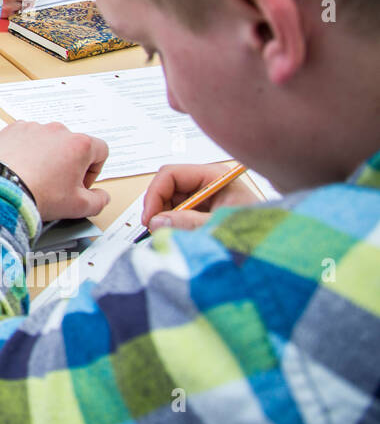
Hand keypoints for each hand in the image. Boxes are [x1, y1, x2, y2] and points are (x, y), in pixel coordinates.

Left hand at [0, 121, 109, 221]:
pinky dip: (27, 150)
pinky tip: (22, 168)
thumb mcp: (79, 206)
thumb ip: (99, 201)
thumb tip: (102, 196)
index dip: (94, 170)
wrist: (2, 190)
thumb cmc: (39, 195)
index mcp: (80, 144)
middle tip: (58, 184)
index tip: (81, 183)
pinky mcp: (13, 130)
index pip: (100, 151)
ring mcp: (34, 128)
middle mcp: (58, 131)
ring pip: (49, 141)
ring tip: (36, 177)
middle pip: (73, 145)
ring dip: (48, 155)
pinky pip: (26, 138)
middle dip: (70, 163)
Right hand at [142, 163, 258, 231]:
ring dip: (166, 218)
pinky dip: (174, 225)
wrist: (274, 248)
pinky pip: (178, 213)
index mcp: (214, 176)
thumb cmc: (256, 232)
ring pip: (170, 201)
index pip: (171, 174)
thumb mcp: (219, 226)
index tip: (150, 217)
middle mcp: (207, 183)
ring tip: (171, 234)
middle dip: (159, 208)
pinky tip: (180, 235)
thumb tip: (156, 221)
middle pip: (167, 186)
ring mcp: (205, 196)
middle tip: (156, 229)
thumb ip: (188, 223)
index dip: (155, 194)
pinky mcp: (203, 210)